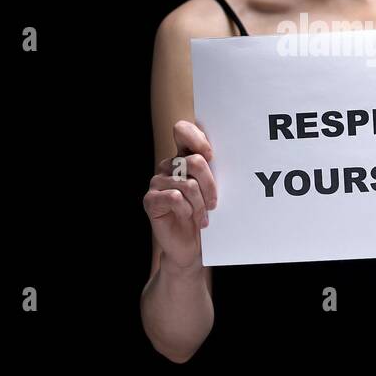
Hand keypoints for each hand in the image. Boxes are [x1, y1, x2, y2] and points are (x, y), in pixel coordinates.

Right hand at [143, 120, 218, 270]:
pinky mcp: (151, 200)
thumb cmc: (204, 214)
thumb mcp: (212, 189)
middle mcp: (168, 166)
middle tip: (214, 203)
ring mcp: (157, 182)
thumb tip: (224, 153)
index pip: (182, 130)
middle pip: (194, 161)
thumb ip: (214, 169)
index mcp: (182, 157)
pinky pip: (175, 197)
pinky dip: (187, 210)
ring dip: (201, 204)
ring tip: (203, 215)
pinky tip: (189, 218)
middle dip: (210, 185)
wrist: (190, 245)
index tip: (211, 155)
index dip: (197, 138)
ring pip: (188, 184)